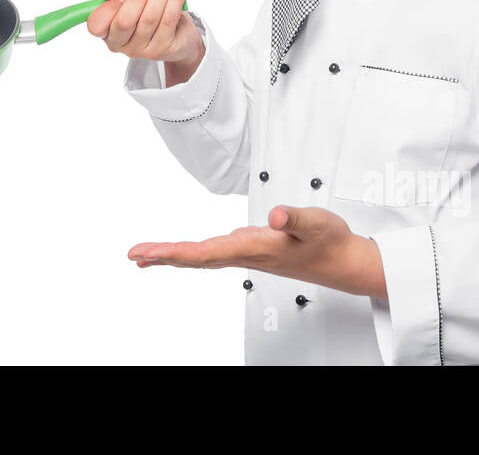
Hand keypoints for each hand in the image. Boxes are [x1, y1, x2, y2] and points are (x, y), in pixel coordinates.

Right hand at [87, 0, 203, 66]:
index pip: (95, 25)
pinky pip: (168, 20)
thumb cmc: (150, 4)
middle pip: (124, 21)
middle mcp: (122, 45)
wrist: (180, 27)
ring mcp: (143, 51)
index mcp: (107, 31)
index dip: (110, 6)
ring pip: (150, 18)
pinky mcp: (165, 50)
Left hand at [127, 205, 387, 299]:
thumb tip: (274, 215)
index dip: (176, 252)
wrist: (344, 262)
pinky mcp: (251, 250)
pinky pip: (212, 253)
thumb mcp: (316, 223)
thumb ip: (295, 218)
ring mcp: (247, 253)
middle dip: (163, 256)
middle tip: (134, 255)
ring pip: (201, 256)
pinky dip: (191, 252)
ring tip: (145, 255)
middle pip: (196, 257)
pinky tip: (183, 252)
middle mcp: (246, 254)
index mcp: (255, 249)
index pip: (207, 252)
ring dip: (172, 255)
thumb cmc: (330, 243)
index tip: (150, 253)